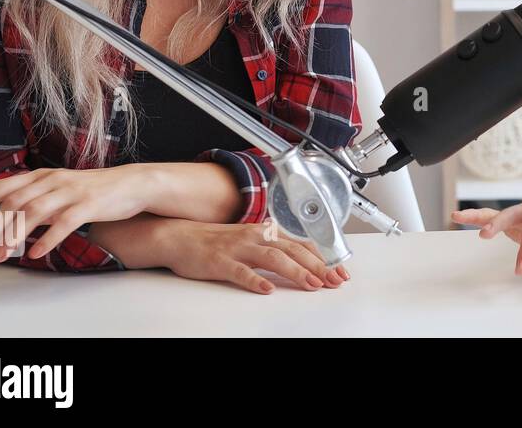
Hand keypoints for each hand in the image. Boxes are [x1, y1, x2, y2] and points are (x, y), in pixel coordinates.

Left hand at [0, 165, 158, 262]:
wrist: (133, 184)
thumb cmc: (93, 191)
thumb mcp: (57, 190)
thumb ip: (32, 201)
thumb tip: (2, 222)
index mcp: (40, 176)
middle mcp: (52, 180)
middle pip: (12, 203)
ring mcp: (71, 191)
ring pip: (33, 211)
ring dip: (14, 236)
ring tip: (2, 256)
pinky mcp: (90, 203)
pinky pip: (65, 222)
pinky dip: (49, 239)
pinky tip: (38, 253)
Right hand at [154, 219, 349, 293]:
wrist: (182, 237)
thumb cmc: (219, 242)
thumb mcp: (253, 241)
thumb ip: (276, 250)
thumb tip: (305, 264)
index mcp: (267, 232)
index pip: (303, 244)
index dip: (323, 259)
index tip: (339, 272)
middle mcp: (257, 237)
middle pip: (293, 251)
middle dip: (317, 267)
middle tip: (333, 281)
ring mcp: (239, 249)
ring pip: (273, 258)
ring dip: (295, 272)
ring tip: (310, 285)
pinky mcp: (221, 262)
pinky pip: (240, 272)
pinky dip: (255, 280)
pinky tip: (267, 289)